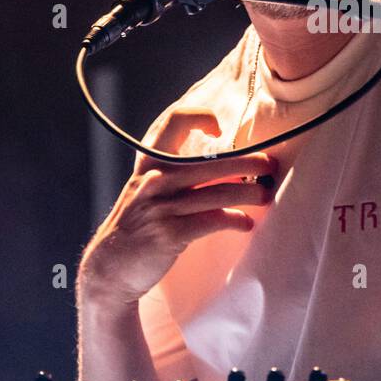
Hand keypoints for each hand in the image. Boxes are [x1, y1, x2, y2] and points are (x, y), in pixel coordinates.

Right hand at [78, 107, 276, 305]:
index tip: (220, 129)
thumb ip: (180, 174)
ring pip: (219, 193)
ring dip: (249, 194)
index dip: (200, 117)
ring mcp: (161, 206)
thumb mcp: (149, 189)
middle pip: (212, 161)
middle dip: (247, 163)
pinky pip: (213, 221)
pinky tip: (246, 223)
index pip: (174, 121)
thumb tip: (232, 169)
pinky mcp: (170, 233)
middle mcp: (155, 179)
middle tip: (269, 166)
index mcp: (150, 162)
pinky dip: (235, 221)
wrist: (111, 264)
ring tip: (265, 195)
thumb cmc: (139, 222)